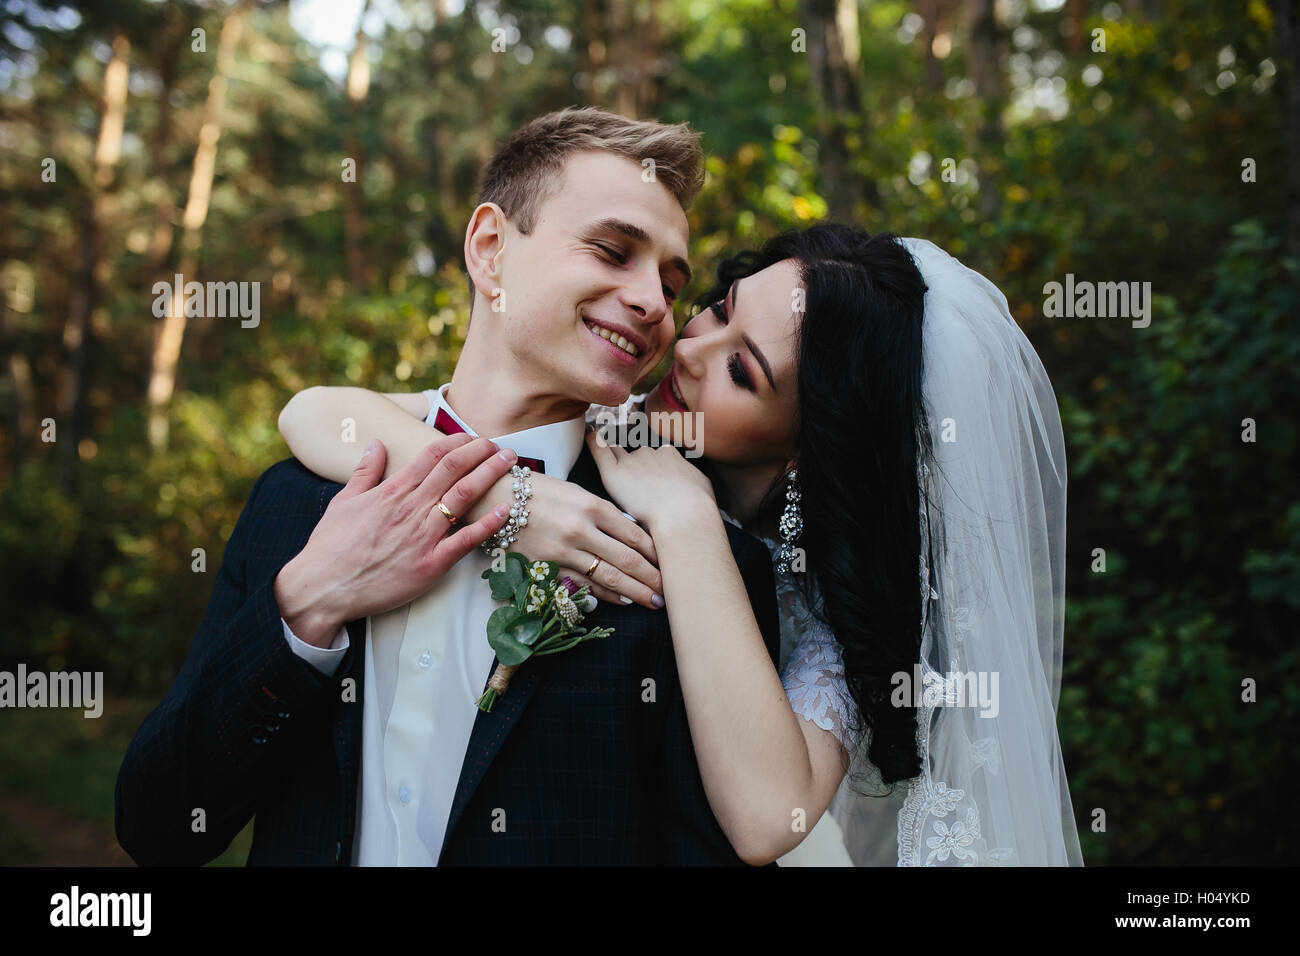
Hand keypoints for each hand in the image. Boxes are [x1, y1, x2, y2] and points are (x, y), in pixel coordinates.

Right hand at [274, 434, 515, 645]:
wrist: (323, 587)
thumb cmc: (331, 546)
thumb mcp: (343, 501)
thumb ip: (365, 471)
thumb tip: (376, 444)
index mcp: (391, 491)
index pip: (432, 456)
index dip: (457, 442)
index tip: (473, 436)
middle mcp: (411, 508)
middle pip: (454, 469)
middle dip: (481, 452)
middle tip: (502, 445)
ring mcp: (423, 535)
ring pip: (464, 496)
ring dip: (489, 475)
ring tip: (509, 462)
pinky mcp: (431, 564)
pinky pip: (465, 540)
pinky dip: (488, 524)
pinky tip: (506, 510)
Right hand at [460, 467, 664, 608]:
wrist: (496, 497)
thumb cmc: (539, 491)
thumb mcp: (576, 491)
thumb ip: (603, 511)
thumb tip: (631, 531)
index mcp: (592, 505)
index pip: (634, 533)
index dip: (656, 551)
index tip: (672, 562)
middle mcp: (582, 529)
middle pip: (627, 558)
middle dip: (652, 577)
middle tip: (671, 590)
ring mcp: (565, 550)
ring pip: (608, 576)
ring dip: (634, 591)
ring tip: (654, 601)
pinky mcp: (548, 566)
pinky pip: (582, 585)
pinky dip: (605, 595)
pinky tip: (622, 601)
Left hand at [584, 430, 717, 536]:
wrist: (684, 515)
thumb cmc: (697, 506)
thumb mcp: (702, 485)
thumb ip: (691, 478)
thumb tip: (692, 482)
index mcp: (670, 456)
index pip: (657, 453)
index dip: (652, 462)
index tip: (650, 471)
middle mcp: (650, 453)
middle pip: (636, 451)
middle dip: (633, 458)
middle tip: (629, 469)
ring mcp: (631, 461)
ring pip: (617, 448)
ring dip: (612, 446)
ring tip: (603, 443)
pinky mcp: (614, 473)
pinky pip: (600, 450)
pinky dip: (594, 441)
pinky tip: (590, 435)